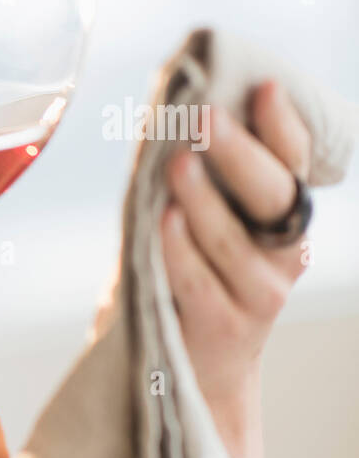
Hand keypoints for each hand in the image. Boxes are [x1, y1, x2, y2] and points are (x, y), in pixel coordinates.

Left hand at [161, 80, 311, 432]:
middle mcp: (282, 255)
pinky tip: (164, 220)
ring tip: (178, 163)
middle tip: (206, 117)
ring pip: (232, 239)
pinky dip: (180, 249)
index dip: (283, 126)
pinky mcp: (222, 327)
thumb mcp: (191, 224)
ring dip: (203, 197)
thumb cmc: (183, 281)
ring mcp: (258, 295)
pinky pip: (198, 282)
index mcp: (281, 220)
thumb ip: (190, 176)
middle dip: (240, 152)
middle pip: (271, 195)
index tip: (263, 87)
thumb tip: (168, 109)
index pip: (293, 165)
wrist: (186, 370)